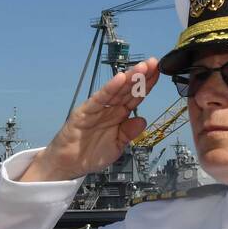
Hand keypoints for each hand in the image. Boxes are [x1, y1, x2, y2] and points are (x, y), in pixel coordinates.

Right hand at [20, 57, 160, 182]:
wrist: (68, 165)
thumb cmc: (91, 155)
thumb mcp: (116, 147)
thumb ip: (128, 134)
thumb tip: (142, 121)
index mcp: (119, 115)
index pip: (136, 97)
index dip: (147, 85)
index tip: (159, 72)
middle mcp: (110, 108)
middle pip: (128, 89)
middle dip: (141, 76)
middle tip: (154, 62)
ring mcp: (98, 109)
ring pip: (116, 90)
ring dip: (129, 78)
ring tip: (142, 67)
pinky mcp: (85, 112)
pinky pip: (99, 99)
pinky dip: (109, 89)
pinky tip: (119, 79)